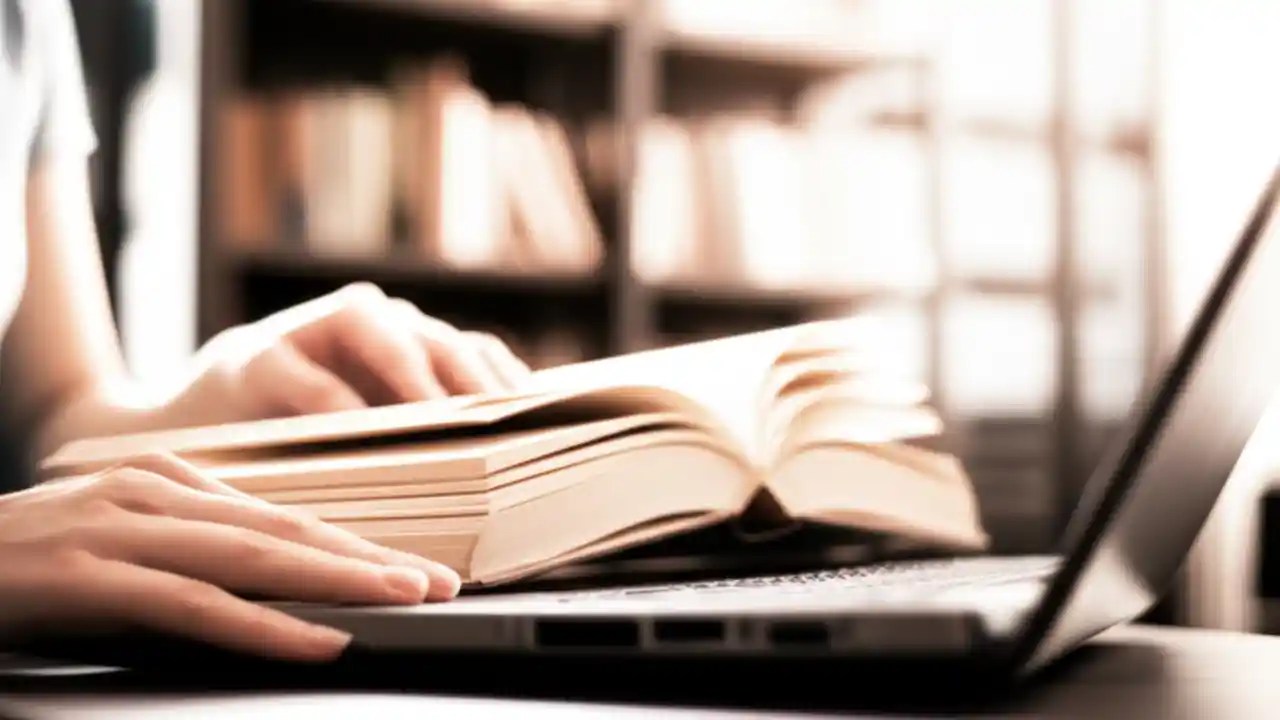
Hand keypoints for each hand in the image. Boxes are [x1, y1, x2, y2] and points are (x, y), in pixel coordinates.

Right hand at [0, 454, 460, 662]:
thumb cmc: (21, 564)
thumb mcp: (115, 544)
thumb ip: (186, 551)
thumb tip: (266, 581)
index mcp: (166, 481)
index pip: (283, 517)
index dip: (355, 546)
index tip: (413, 569)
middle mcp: (154, 493)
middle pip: (287, 530)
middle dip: (371, 558)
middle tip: (441, 582)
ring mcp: (121, 530)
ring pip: (255, 556)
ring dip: (340, 580)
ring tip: (406, 598)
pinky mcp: (90, 576)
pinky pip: (195, 603)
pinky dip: (265, 624)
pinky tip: (318, 640)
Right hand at [171, 282, 531, 425]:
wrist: (198, 416)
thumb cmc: (304, 423)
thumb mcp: (373, 421)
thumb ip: (430, 427)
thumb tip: (509, 464)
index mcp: (410, 338)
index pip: (478, 354)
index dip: (512, 385)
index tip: (545, 423)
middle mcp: (373, 322)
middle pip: (443, 342)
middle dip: (479, 382)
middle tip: (508, 425)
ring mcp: (316, 332)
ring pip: (386, 340)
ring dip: (419, 377)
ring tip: (447, 418)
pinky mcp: (261, 355)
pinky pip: (311, 379)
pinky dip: (340, 403)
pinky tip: (362, 431)